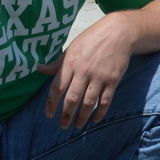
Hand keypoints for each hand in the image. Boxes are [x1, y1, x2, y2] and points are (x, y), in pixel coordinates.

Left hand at [39, 13, 133, 128]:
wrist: (119, 32)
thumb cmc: (92, 39)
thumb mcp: (72, 47)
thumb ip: (57, 62)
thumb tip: (40, 69)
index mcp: (70, 63)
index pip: (57, 87)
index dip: (52, 103)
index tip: (49, 115)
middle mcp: (83, 72)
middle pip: (72, 99)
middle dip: (66, 115)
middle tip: (62, 127)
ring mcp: (99, 77)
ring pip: (88, 103)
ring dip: (81, 118)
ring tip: (77, 126)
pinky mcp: (113, 81)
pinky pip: (105, 101)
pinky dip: (100, 113)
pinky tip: (94, 120)